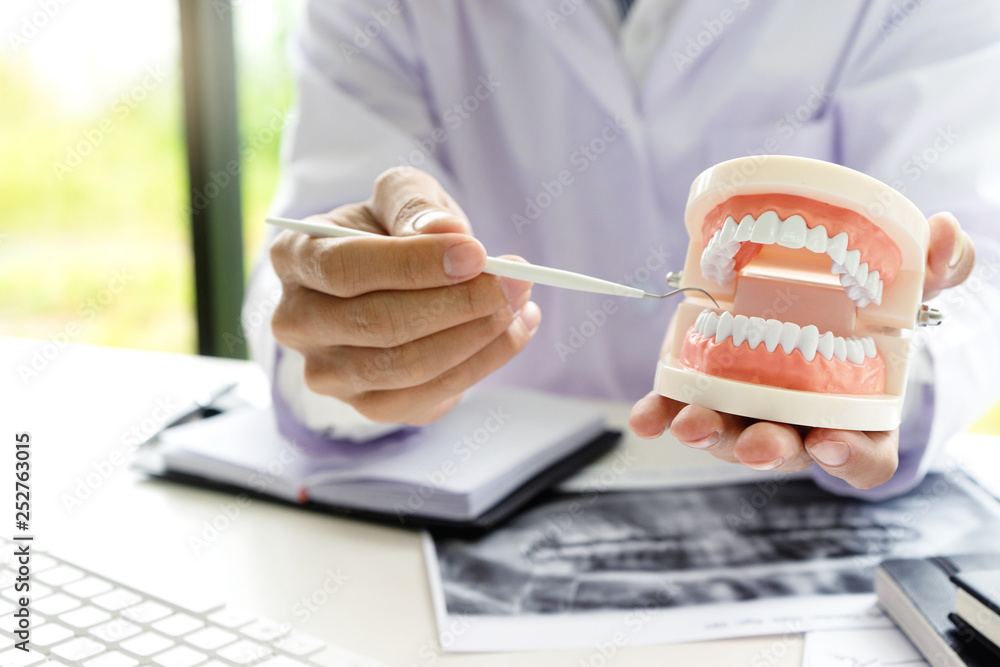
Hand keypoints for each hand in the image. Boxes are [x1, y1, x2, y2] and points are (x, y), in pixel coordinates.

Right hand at [270, 167, 540, 424]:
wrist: (387, 283)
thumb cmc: (390, 231)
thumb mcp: (399, 198)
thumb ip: (415, 205)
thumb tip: (448, 232)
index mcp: (295, 258)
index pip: (346, 268)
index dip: (413, 264)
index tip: (476, 254)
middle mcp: (298, 322)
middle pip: (378, 324)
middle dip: (458, 302)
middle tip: (515, 280)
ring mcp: (329, 373)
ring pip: (406, 366)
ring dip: (476, 336)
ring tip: (519, 302)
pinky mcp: (368, 406)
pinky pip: (427, 396)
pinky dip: (481, 364)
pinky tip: (513, 331)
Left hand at [628, 211, 975, 489]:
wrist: (810, 302)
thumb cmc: (864, 315)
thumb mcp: (906, 292)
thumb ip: (933, 269)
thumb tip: (945, 231)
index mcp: (858, 415)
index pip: (864, 459)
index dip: (850, 459)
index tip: (832, 443)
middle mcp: (802, 424)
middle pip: (788, 453)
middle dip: (769, 450)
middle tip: (756, 444)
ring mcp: (751, 413)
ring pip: (730, 436)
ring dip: (709, 433)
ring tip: (689, 423)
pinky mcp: (708, 393)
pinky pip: (680, 413)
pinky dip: (660, 416)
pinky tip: (645, 419)